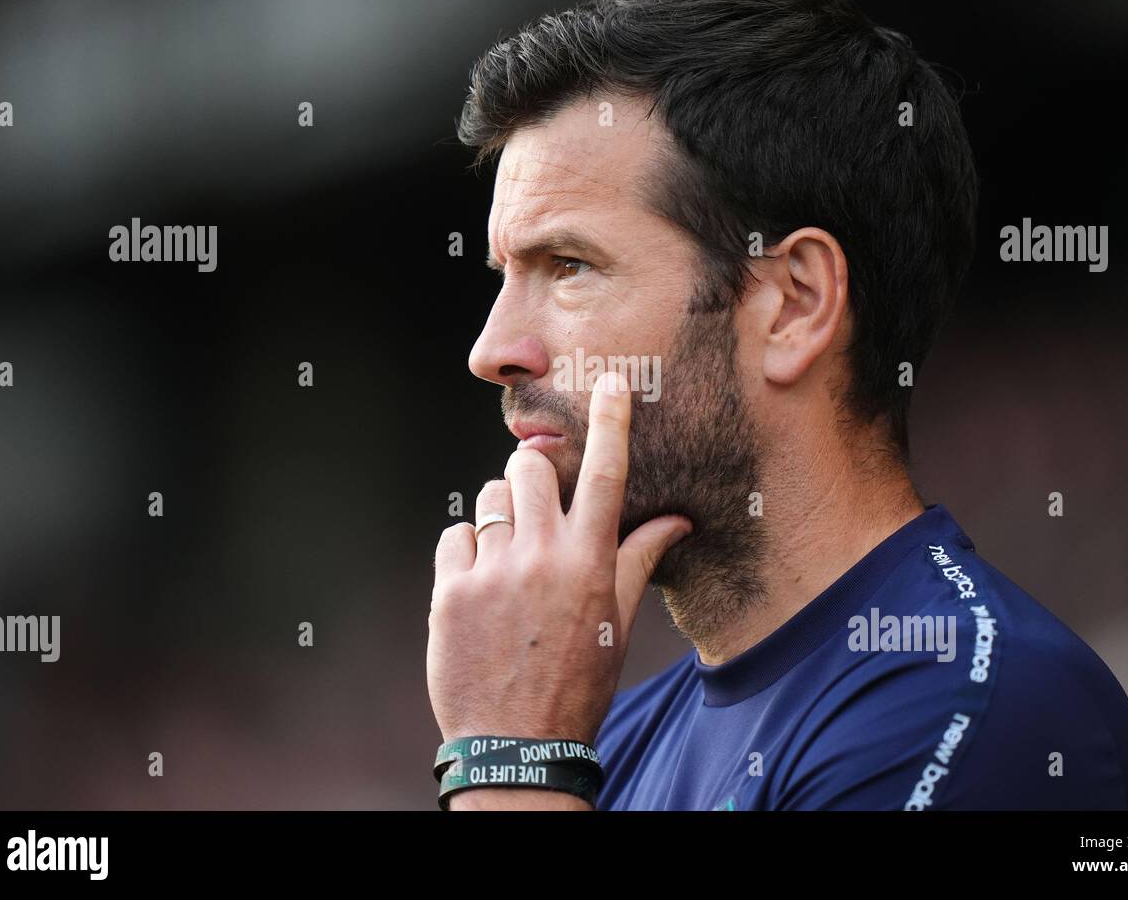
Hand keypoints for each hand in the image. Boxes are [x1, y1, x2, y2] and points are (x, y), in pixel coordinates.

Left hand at [427, 371, 691, 746]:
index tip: (611, 381)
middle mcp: (542, 559)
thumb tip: (678, 519)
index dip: (612, 421)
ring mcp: (493, 573)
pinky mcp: (450, 591)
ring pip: (490, 497)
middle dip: (534, 477)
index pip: (609, 475)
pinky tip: (480, 585)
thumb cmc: (577, 681)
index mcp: (590, 564)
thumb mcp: (617, 622)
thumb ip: (640, 560)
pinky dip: (468, 550)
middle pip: (532, 467)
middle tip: (537, 510)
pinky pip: (456, 534)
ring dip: (501, 514)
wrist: (517, 746)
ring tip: (509, 559)